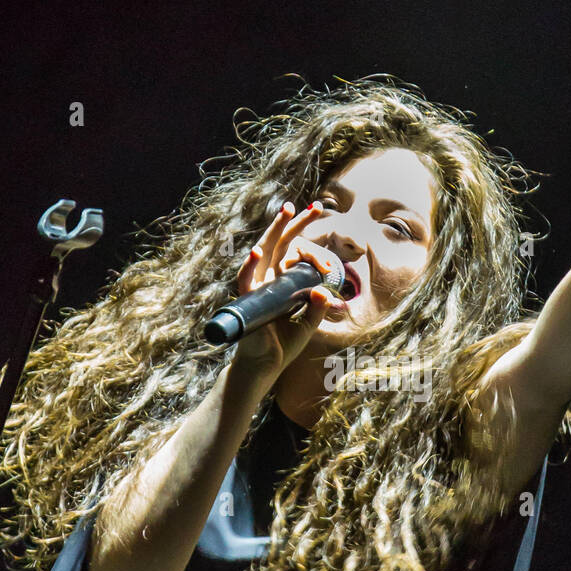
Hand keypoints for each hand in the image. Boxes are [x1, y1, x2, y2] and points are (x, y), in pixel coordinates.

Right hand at [228, 200, 346, 386]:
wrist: (266, 365)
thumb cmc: (284, 344)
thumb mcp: (309, 323)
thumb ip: (318, 306)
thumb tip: (326, 289)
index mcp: (281, 279)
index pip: (292, 249)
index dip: (305, 233)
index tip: (318, 213)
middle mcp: (268, 278)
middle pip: (280, 243)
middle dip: (294, 223)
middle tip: (310, 205)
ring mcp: (256, 286)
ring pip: (263, 251)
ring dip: (274, 231)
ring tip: (286, 212)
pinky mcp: (247, 300)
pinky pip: (245, 280)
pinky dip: (250, 266)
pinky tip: (257, 251)